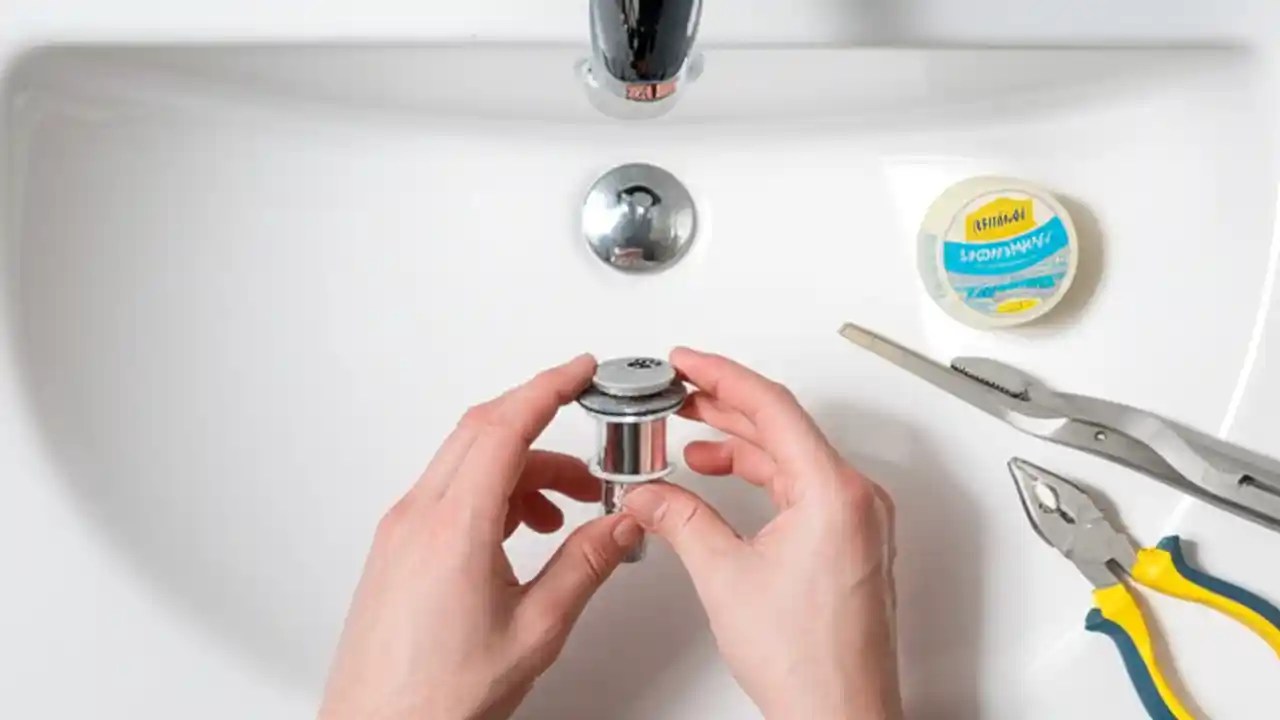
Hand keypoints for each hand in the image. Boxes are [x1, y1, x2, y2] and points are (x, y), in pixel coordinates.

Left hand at [319, 354, 642, 719]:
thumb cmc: (434, 698)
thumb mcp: (534, 631)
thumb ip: (584, 567)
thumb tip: (622, 525)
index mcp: (452, 528)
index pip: (503, 427)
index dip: (548, 387)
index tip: (580, 370)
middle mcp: (418, 518)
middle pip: (482, 432)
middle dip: (543, 424)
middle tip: (589, 437)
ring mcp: (402, 531)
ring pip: (468, 462)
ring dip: (523, 468)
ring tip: (570, 505)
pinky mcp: (398, 548)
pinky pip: (452, 492)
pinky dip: (497, 492)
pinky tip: (527, 529)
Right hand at [622, 348, 901, 719]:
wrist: (840, 714)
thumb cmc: (808, 662)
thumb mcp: (725, 577)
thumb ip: (681, 521)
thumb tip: (649, 494)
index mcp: (833, 493)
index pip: (773, 407)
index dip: (722, 376)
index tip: (688, 361)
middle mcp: (857, 498)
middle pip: (785, 426)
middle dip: (727, 406)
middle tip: (682, 390)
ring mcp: (859, 519)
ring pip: (794, 456)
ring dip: (741, 443)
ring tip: (692, 438)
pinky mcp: (852, 540)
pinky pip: (804, 486)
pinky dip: (762, 475)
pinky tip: (725, 479)